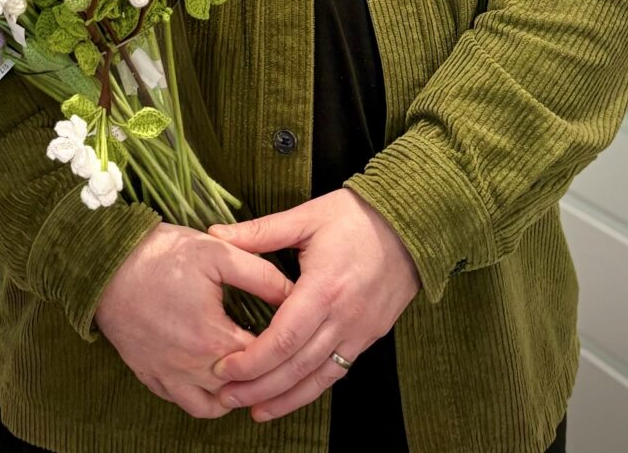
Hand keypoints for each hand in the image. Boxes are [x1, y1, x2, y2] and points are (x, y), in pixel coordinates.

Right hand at [94, 222, 293, 418]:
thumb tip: (294, 292)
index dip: (282, 343)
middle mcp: (191, 368)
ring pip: (213, 406)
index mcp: (212, 338)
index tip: (289, 326)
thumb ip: (261, 274)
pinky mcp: (149, 375)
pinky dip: (202, 395)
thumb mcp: (218, 252)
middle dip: (262, 371)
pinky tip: (211, 373)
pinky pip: (183, 403)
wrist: (105, 263)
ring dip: (233, 392)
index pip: (264, 357)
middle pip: (242, 387)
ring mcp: (168, 376)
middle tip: (274, 348)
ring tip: (244, 366)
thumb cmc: (162, 254)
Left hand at [208, 190, 419, 421]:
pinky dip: (312, 389)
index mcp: (324, 288)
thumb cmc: (356, 216)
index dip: (252, 360)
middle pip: (297, 366)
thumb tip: (216, 233)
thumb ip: (260, 231)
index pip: (283, 338)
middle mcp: (343, 318)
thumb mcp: (306, 216)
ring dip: (285, 398)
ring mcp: (360, 331)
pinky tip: (291, 396)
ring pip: (318, 378)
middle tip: (226, 398)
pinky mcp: (370, 336)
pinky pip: (338, 372)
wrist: (411, 224)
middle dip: (259, 388)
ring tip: (254, 411)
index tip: (225, 368)